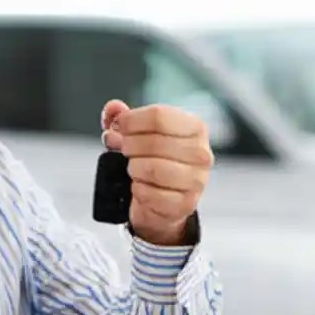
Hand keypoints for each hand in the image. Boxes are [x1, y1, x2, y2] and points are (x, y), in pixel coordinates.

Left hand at [101, 100, 212, 245]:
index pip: (158, 116)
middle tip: (124, 151)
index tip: (118, 127)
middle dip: (129, 146)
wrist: (164, 199)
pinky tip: (139, 186)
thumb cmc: (154, 160)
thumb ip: (124, 118)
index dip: (130, 121)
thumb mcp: (138, 134)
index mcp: (194, 127)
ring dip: (134, 168)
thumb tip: (113, 109)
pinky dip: (138, 190)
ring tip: (133, 168)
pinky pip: (152, 195)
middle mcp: (200, 153)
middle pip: (154, 142)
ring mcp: (196, 180)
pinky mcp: (186, 204)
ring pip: (154, 169)